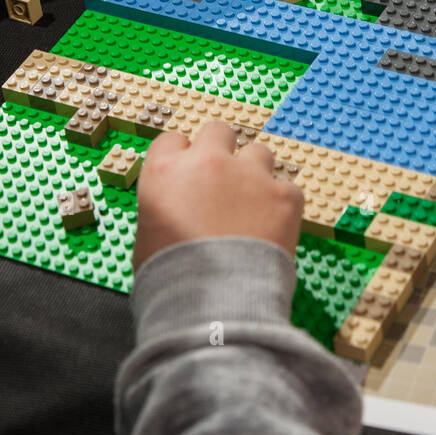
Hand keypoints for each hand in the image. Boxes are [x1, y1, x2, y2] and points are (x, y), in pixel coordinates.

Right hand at [134, 121, 304, 269]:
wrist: (215, 304)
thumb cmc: (171, 281)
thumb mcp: (148, 237)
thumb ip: (166, 207)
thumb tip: (180, 209)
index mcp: (165, 171)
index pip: (173, 140)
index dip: (182, 158)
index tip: (188, 176)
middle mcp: (207, 162)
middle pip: (218, 131)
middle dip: (221, 151)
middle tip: (224, 182)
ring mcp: (249, 175)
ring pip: (258, 153)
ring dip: (255, 174)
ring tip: (253, 208)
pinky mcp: (284, 195)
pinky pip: (287, 189)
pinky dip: (282, 206)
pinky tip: (274, 230)